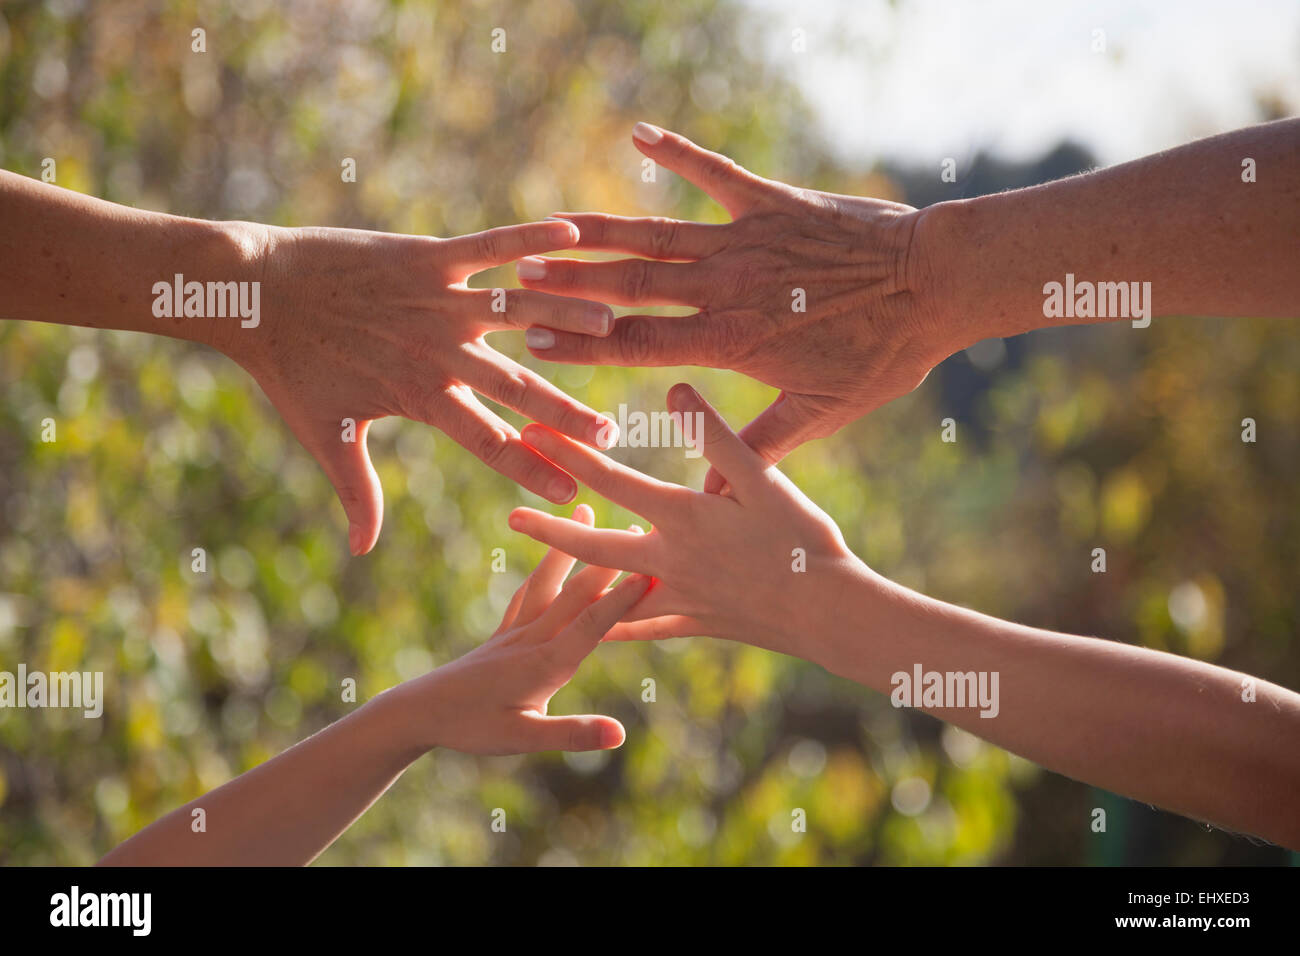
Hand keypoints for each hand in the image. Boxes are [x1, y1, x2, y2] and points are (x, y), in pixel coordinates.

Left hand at [219, 219, 619, 554]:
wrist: (254, 292)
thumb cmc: (290, 368)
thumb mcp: (327, 435)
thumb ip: (358, 492)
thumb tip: (363, 550)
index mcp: (420, 397)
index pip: (488, 442)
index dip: (531, 468)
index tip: (571, 492)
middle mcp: (437, 351)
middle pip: (516, 386)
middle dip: (566, 413)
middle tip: (612, 434)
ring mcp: (436, 300)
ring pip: (515, 311)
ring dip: (565, 317)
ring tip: (610, 325)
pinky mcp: (426, 257)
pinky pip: (488, 247)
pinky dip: (527, 238)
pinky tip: (569, 233)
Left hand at [392, 504, 649, 754]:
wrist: (417, 714)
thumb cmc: (470, 729)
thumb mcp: (523, 739)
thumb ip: (572, 734)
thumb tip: (619, 734)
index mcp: (545, 663)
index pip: (591, 625)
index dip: (622, 600)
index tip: (651, 572)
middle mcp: (533, 638)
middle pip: (576, 594)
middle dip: (608, 562)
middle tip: (636, 528)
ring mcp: (517, 632)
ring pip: (550, 583)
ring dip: (572, 549)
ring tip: (585, 511)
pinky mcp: (503, 635)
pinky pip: (528, 594)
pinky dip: (544, 573)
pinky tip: (549, 563)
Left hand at [506, 384, 862, 660]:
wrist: (830, 614)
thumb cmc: (803, 542)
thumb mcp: (764, 480)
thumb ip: (717, 435)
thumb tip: (674, 388)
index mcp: (681, 517)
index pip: (611, 480)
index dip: (569, 454)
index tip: (533, 433)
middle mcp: (667, 560)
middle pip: (592, 545)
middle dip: (551, 528)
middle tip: (512, 518)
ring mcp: (678, 597)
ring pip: (610, 592)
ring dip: (577, 579)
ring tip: (548, 569)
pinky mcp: (696, 623)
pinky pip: (644, 627)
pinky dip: (617, 626)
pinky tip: (598, 630)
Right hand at [517, 124, 953, 490]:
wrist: (937, 283)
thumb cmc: (883, 353)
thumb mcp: (822, 413)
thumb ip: (757, 450)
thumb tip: (711, 503)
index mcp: (731, 341)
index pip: (639, 343)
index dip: (582, 341)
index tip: (535, 337)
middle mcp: (726, 287)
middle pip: (631, 286)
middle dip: (571, 285)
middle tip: (517, 279)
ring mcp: (746, 239)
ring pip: (656, 235)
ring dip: (600, 233)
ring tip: (551, 231)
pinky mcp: (771, 202)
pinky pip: (715, 172)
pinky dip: (677, 152)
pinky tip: (637, 134)